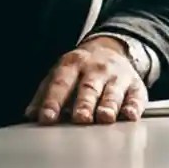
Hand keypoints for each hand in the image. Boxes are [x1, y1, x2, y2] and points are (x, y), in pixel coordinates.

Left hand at [25, 37, 148, 124]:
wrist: (112, 49)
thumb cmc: (81, 70)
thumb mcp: (60, 74)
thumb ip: (44, 94)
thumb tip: (31, 114)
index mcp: (73, 64)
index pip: (61, 83)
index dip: (53, 101)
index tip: (47, 117)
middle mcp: (96, 69)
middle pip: (89, 87)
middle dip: (84, 103)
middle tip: (80, 118)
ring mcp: (118, 76)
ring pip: (113, 92)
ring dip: (109, 105)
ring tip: (105, 118)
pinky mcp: (136, 85)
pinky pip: (136, 96)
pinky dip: (134, 106)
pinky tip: (130, 114)